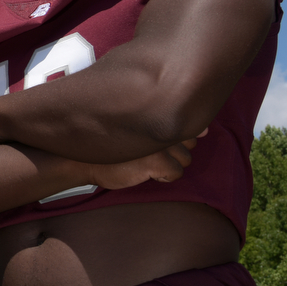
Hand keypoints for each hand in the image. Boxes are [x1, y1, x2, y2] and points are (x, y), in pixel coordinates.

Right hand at [86, 132, 203, 190]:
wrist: (80, 159)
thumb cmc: (107, 141)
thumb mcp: (135, 125)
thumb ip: (169, 122)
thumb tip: (206, 131)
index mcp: (155, 109)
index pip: (186, 121)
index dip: (174, 133)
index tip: (158, 139)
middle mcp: (160, 122)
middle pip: (188, 141)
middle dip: (172, 148)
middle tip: (147, 150)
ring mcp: (159, 141)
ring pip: (185, 158)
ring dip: (168, 163)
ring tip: (144, 160)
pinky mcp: (157, 161)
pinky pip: (176, 173)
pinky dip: (163, 176)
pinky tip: (144, 171)